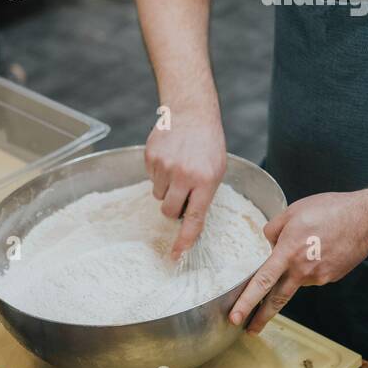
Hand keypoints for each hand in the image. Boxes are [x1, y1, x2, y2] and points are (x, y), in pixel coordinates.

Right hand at [144, 111, 225, 258]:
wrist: (192, 112)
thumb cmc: (208, 143)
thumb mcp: (216, 169)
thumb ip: (204, 194)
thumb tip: (189, 219)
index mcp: (205, 181)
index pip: (194, 218)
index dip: (184, 240)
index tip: (175, 255)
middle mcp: (184, 175)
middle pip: (169, 211)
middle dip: (173, 208)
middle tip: (182, 192)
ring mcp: (165, 166)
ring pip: (158, 195)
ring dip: (166, 187)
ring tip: (178, 167)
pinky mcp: (151, 157)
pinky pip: (150, 178)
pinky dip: (159, 172)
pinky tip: (170, 156)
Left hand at [230, 191, 367, 333]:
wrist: (366, 219)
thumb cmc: (330, 210)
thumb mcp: (294, 211)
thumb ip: (274, 229)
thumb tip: (268, 243)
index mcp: (289, 251)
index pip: (262, 281)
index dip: (247, 301)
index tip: (235, 317)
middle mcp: (302, 269)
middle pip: (277, 299)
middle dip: (261, 317)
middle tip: (248, 330)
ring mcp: (318, 277)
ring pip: (297, 280)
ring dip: (294, 272)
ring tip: (309, 245)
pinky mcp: (330, 278)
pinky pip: (313, 275)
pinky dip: (311, 266)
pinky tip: (321, 248)